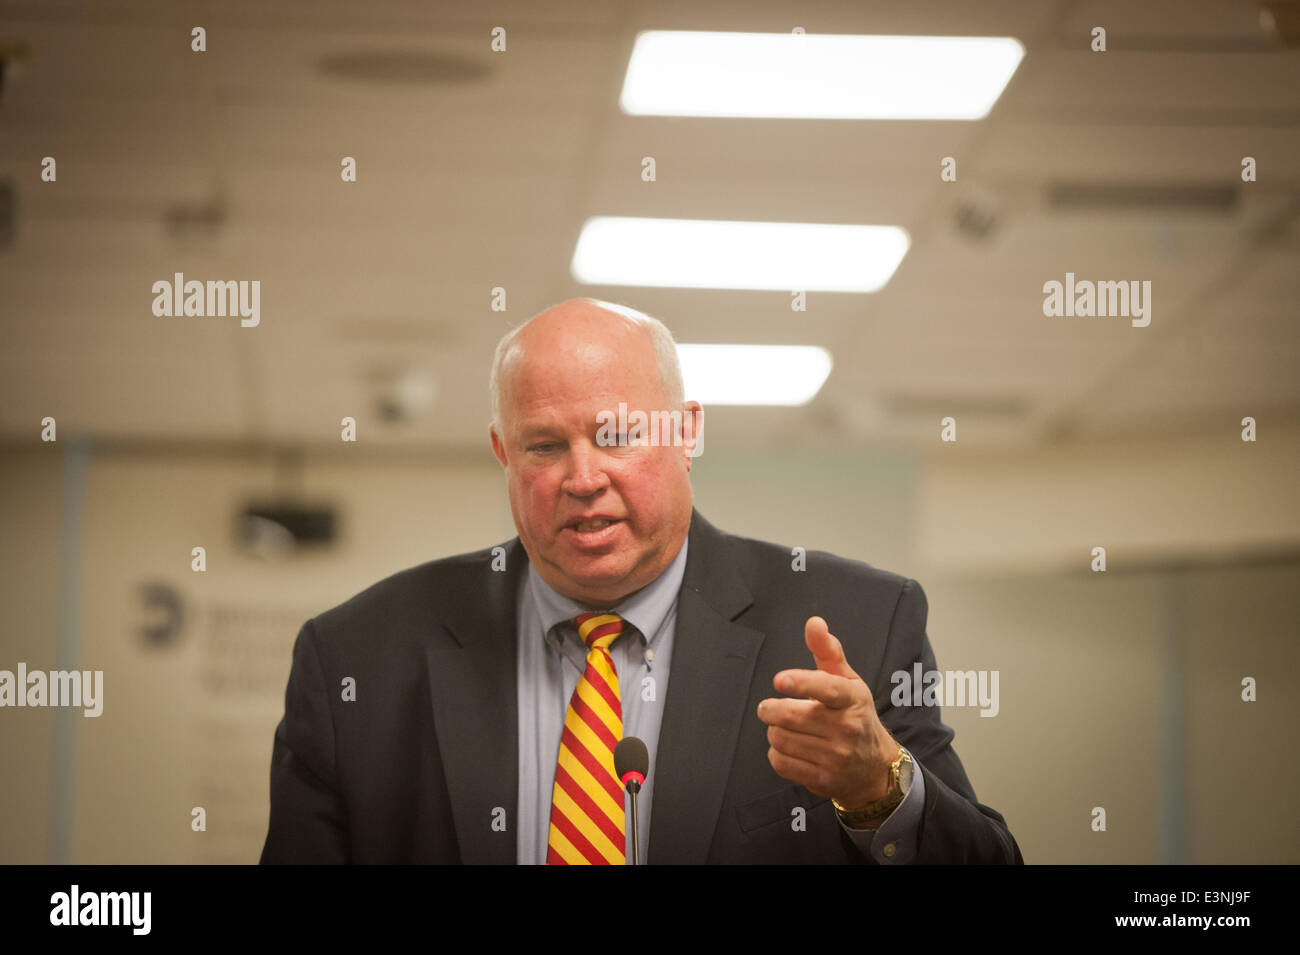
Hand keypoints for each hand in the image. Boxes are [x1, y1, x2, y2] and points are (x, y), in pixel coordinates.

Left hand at [756, 616, 898, 808]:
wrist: (874, 768)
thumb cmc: (855, 715)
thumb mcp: (848, 681)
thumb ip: (827, 651)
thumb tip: (814, 622)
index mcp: (853, 698)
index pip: (827, 688)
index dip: (802, 683)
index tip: (780, 680)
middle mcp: (847, 728)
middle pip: (790, 716)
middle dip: (770, 709)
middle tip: (769, 708)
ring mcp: (835, 757)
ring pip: (781, 738)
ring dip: (774, 731)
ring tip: (784, 728)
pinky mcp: (822, 779)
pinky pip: (780, 762)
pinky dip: (776, 753)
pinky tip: (789, 747)